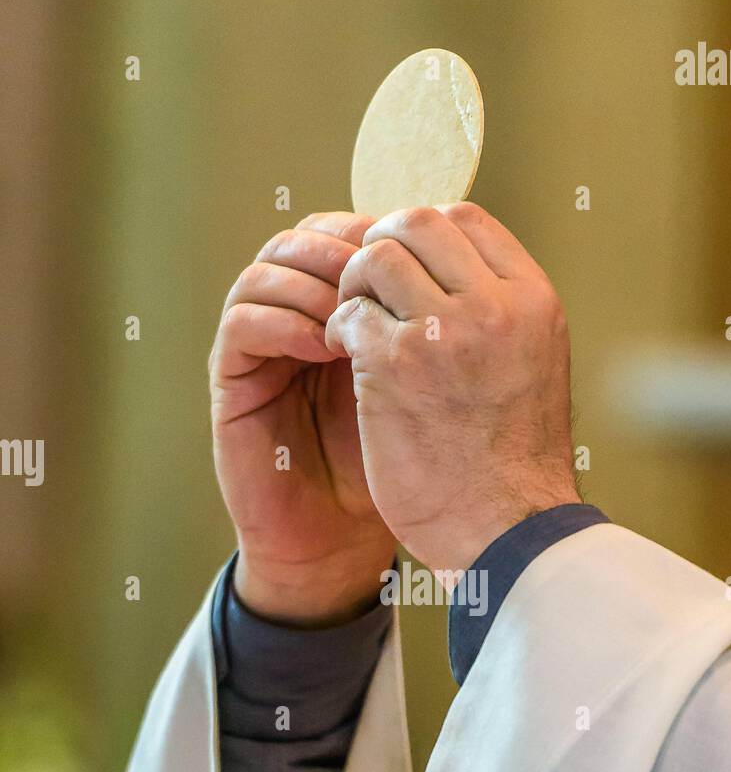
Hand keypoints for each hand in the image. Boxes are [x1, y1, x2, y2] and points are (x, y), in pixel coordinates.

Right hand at [209, 212, 394, 624]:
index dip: (370, 230)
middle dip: (340, 246)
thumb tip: (457, 262)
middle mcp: (294, 320)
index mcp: (339, 312)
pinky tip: (322, 342)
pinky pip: (242, 323)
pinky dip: (281, 320)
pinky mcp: (233, 382)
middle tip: (375, 270)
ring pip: (264, 270)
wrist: (344, 540)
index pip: (341, 235)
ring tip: (351, 308)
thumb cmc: (392, 468)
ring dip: (310, 279)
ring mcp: (260, 348)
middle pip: (299, 239)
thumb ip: (425, 328)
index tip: (411, 250)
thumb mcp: (421, 386)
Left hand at [325, 203, 577, 574]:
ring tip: (354, 327)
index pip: (465, 219)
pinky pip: (348, 315)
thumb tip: (450, 274)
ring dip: (353, 287)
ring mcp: (444, 332)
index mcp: (533, 300)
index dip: (420, 232)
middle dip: (379, 248)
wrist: (508, 530)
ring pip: (374, 259)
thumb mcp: (533, 366)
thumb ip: (500, 315)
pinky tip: (343, 357)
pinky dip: (336, 328)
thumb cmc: (515, 463)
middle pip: (415, 223)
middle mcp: (494, 305)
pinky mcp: (396, 366)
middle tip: (366, 290)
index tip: (404, 269)